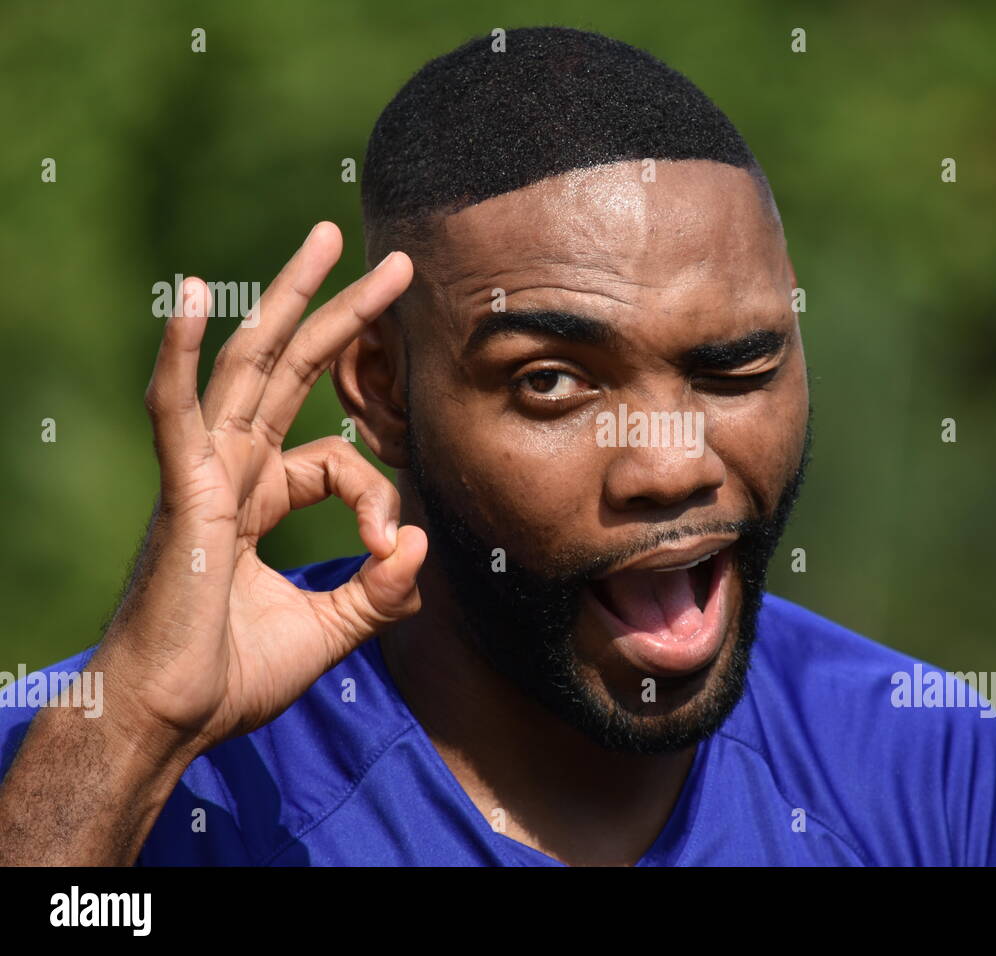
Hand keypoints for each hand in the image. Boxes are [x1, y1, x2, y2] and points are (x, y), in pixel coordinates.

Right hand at [99, 221, 426, 757]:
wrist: (169, 723)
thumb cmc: (231, 679)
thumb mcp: (330, 631)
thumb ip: (380, 591)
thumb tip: (423, 546)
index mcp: (259, 498)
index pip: (337, 460)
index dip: (380, 495)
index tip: (394, 551)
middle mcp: (231, 471)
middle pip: (291, 369)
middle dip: (340, 312)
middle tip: (389, 259)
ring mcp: (202, 475)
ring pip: (247, 366)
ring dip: (287, 298)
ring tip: (325, 238)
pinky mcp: (182, 495)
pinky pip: (176, 412)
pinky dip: (177, 354)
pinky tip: (190, 295)